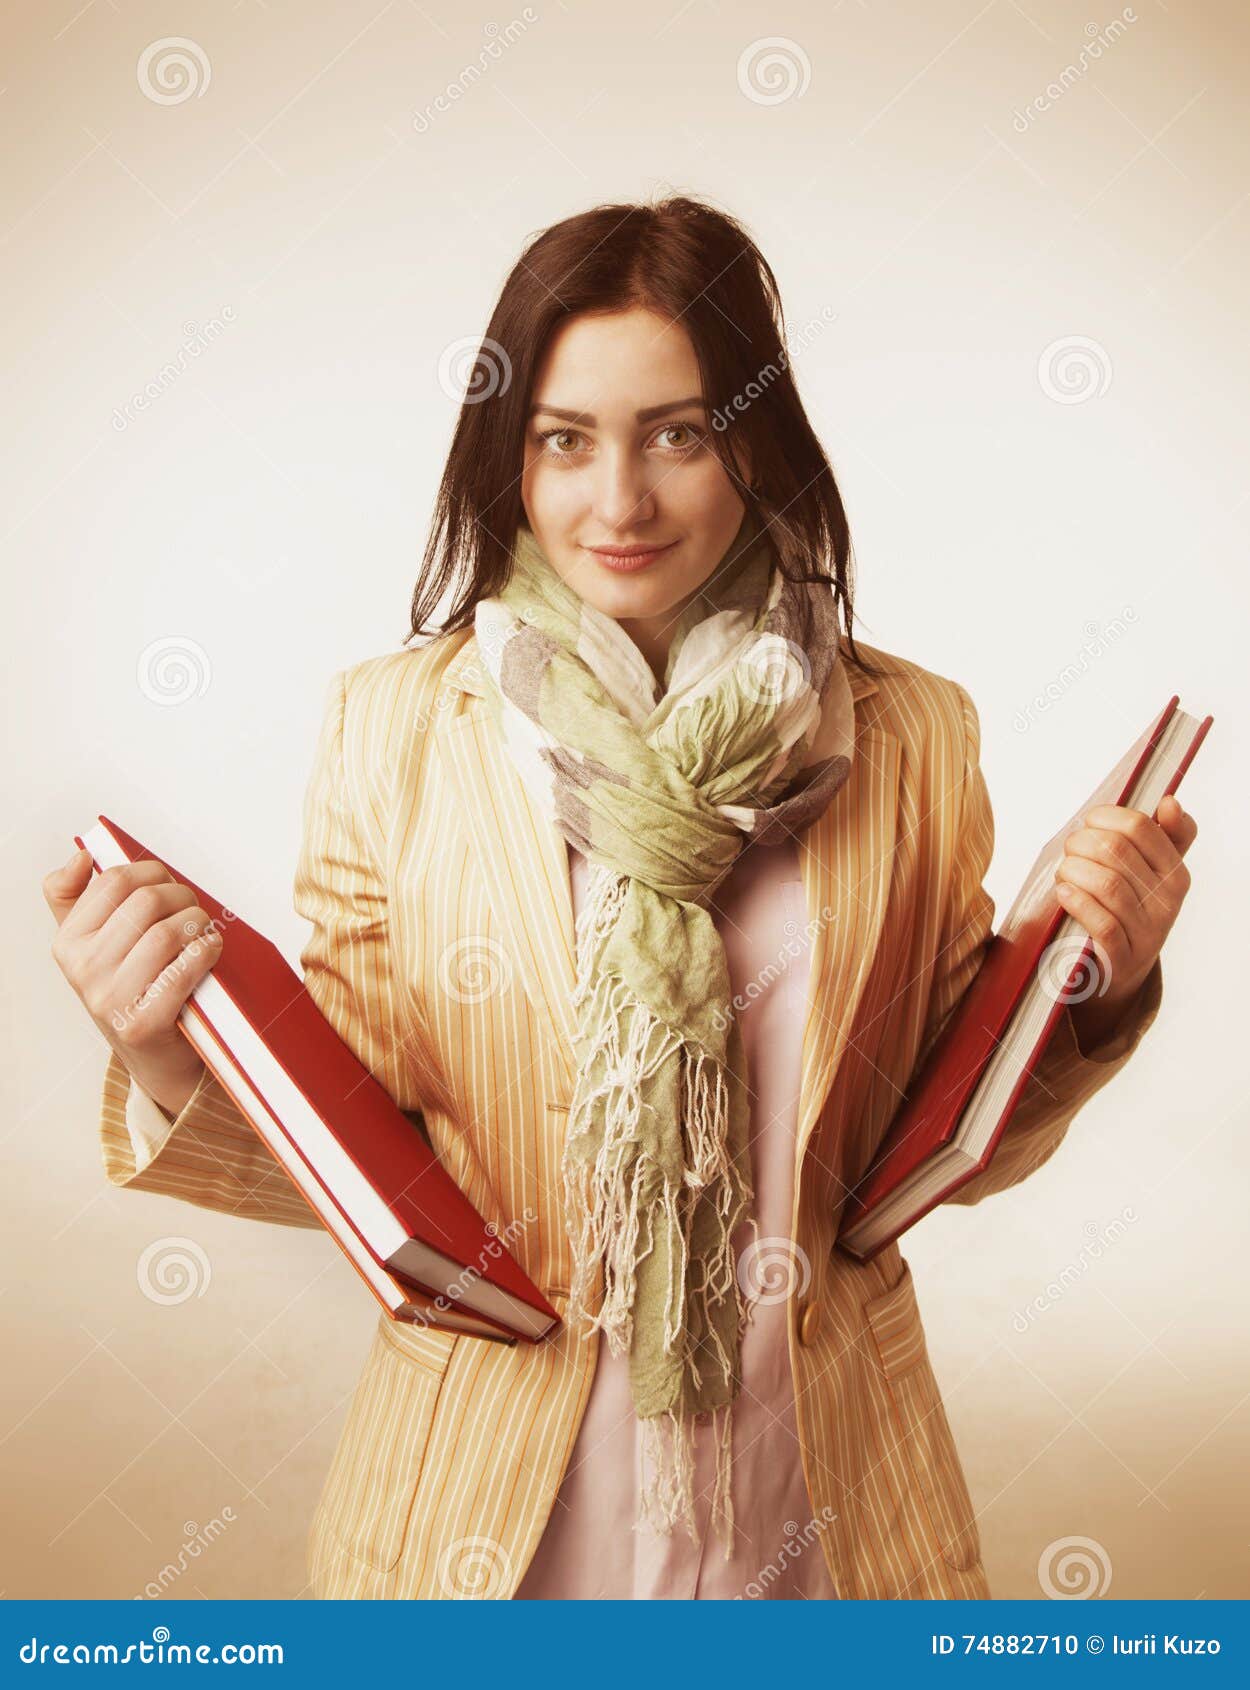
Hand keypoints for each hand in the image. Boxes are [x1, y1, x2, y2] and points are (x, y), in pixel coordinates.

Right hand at [43, 847, 221, 1117]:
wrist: (155, 1057)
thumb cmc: (131, 990)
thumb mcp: (92, 945)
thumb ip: (74, 898)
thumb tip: (79, 857)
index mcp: (68, 943)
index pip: (113, 881)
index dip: (151, 872)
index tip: (166, 884)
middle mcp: (83, 971)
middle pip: (146, 901)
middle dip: (181, 896)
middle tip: (193, 908)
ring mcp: (110, 999)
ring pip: (167, 932)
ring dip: (198, 923)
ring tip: (203, 930)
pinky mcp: (144, 1024)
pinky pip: (183, 969)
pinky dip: (205, 951)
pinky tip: (211, 949)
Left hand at [1053, 794, 1195, 1047]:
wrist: (1118, 976)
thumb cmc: (1126, 913)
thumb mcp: (1149, 875)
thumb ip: (1162, 838)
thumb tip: (1169, 801)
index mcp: (1175, 873)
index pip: (1141, 827)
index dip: (1105, 817)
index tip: (1088, 823)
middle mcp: (1167, 902)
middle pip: (1117, 851)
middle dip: (1081, 843)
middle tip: (1069, 849)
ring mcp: (1147, 932)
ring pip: (1108, 884)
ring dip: (1073, 870)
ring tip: (1063, 872)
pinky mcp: (1122, 959)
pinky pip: (1102, 923)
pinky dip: (1077, 902)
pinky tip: (1063, 893)